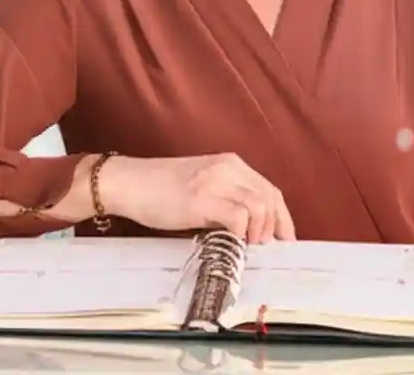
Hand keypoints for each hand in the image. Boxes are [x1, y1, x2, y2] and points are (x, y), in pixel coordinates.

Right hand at [98, 153, 295, 242]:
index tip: (285, 239)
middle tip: (270, 248)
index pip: (270, 189)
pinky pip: (237, 216)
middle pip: (271, 197)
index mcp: (231, 164)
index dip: (282, 217)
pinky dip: (242, 232)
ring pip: (260, 206)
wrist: (128, 182)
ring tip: (249, 245)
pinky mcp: (201, 199)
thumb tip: (252, 229)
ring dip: (259, 230)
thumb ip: (227, 199)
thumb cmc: (161, 190)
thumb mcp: (204, 187)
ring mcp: (215, 182)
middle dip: (277, 226)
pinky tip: (233, 241)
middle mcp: (228, 168)